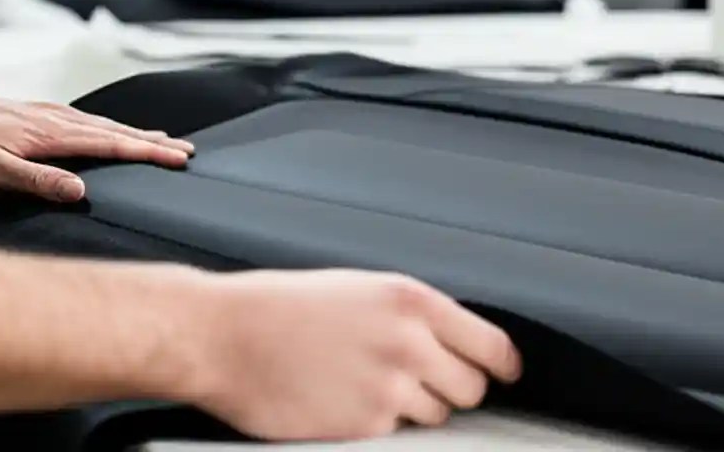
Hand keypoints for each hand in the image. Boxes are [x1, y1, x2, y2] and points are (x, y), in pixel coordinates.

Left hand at [0, 84, 192, 201]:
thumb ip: (36, 180)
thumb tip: (81, 191)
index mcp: (49, 134)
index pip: (111, 144)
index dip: (147, 153)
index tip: (179, 159)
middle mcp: (52, 119)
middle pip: (114, 131)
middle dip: (152, 142)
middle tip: (187, 152)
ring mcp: (44, 114)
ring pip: (101, 124)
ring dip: (134, 134)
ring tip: (161, 141)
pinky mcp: (33, 115)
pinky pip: (84, 121)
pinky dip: (108, 128)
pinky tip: (107, 132)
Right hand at [190, 270, 521, 441]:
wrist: (222, 337)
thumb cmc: (277, 308)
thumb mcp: (356, 289)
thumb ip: (409, 314)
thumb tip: (448, 341)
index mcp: (409, 300)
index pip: (491, 345)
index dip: (500, 365)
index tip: (501, 373)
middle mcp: (408, 342)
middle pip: (471, 388)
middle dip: (450, 388)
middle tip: (414, 379)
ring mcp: (388, 388)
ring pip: (436, 416)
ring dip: (411, 408)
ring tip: (364, 386)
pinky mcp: (364, 427)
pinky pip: (395, 435)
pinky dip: (376, 425)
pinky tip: (342, 401)